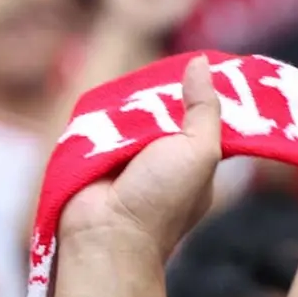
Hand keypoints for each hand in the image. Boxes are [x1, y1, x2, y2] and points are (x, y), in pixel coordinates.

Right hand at [57, 56, 223, 263]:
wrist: (106, 233)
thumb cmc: (161, 201)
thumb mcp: (199, 151)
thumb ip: (204, 108)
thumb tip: (199, 63)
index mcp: (191, 158)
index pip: (197, 112)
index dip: (197, 90)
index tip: (198, 64)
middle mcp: (159, 154)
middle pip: (162, 104)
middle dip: (161, 90)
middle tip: (162, 71)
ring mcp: (124, 151)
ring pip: (131, 106)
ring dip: (130, 99)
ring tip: (132, 91)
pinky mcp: (93, 149)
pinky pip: (100, 116)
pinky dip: (103, 109)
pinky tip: (107, 102)